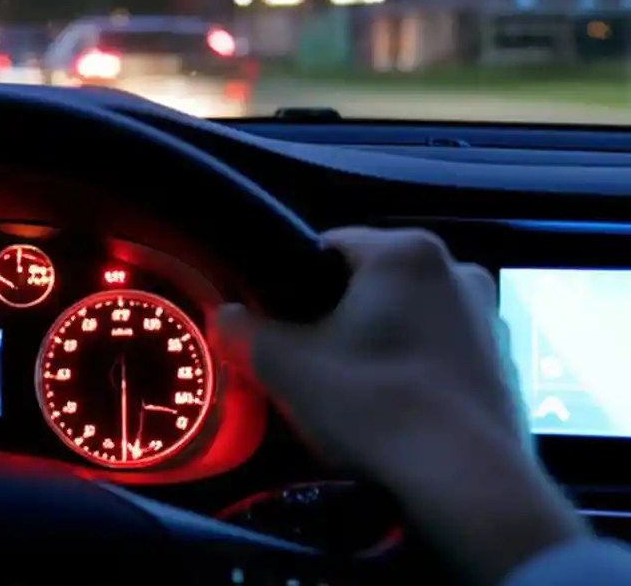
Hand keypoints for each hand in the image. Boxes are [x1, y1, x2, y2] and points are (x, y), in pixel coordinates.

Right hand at [212, 227, 584, 584]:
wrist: (468, 483)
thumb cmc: (375, 405)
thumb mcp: (287, 368)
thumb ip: (243, 332)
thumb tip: (224, 317)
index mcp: (405, 250)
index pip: (326, 247)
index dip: (292, 287)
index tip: (281, 330)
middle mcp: (456, 268)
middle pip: (369, 285)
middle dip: (339, 319)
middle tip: (313, 367)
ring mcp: (489, 316)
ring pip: (407, 320)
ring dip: (380, 345)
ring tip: (357, 397)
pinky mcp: (506, 363)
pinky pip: (440, 354)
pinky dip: (416, 372)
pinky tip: (400, 413)